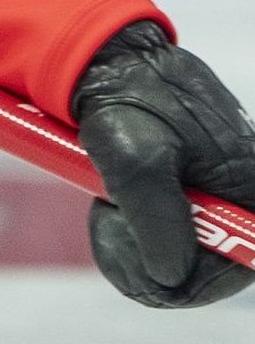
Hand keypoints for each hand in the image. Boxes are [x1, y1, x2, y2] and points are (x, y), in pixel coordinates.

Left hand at [73, 20, 254, 306]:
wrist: (104, 59)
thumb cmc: (127, 101)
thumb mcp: (137, 161)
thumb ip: (159, 222)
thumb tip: (170, 277)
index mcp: (249, 191)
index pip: (233, 269)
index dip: (186, 284)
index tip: (142, 271)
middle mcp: (239, 198)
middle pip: (198, 269)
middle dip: (146, 257)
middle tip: (109, 220)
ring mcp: (210, 195)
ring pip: (168, 254)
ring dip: (131, 239)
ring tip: (107, 201)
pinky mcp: (181, 191)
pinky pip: (156, 233)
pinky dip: (127, 225)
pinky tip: (109, 199)